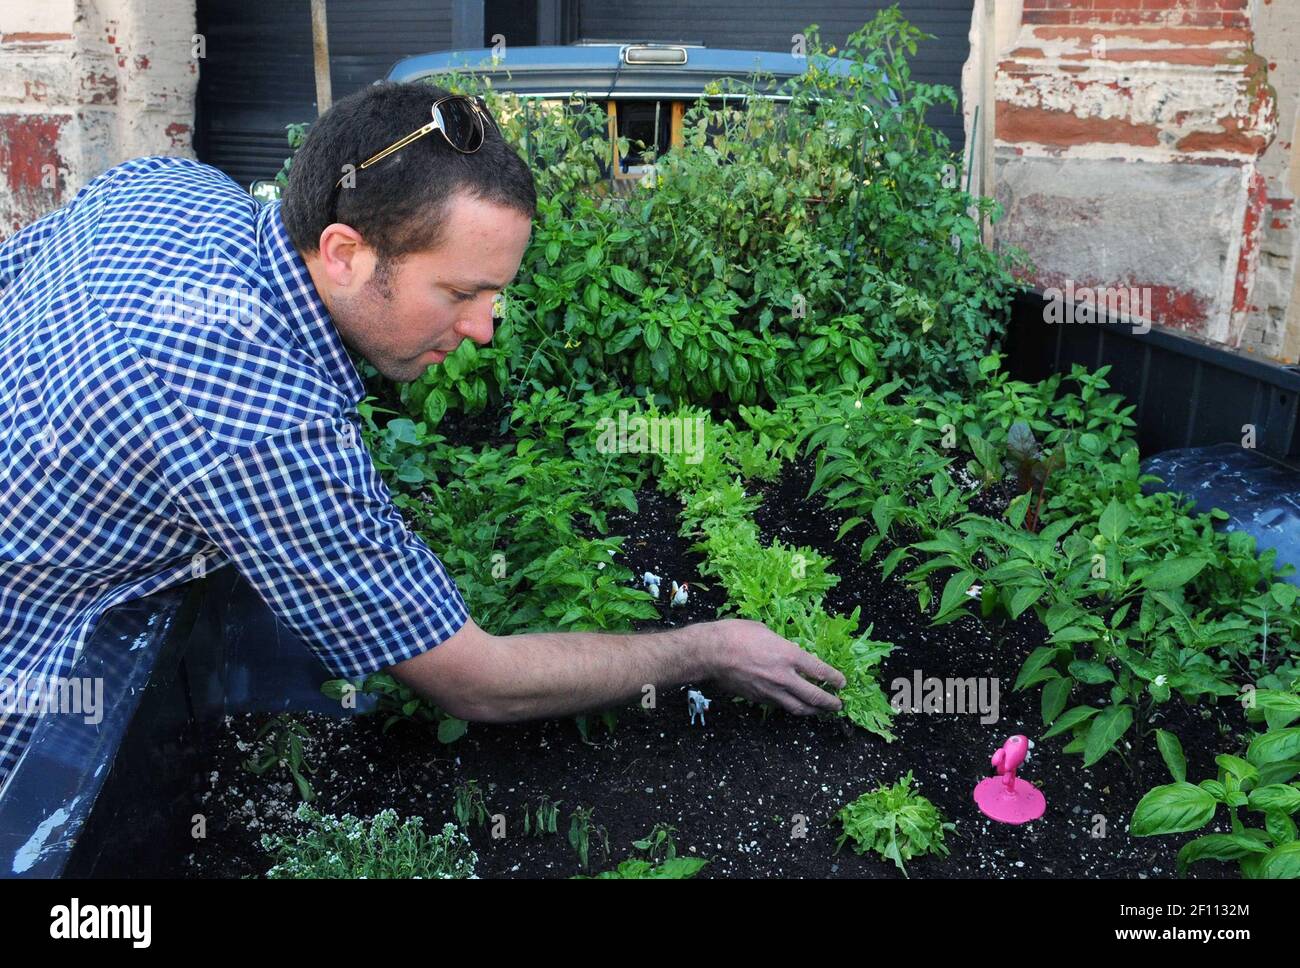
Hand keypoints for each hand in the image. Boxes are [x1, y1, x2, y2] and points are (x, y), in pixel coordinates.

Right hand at [702, 618, 846, 715]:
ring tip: (820, 712)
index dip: (834, 679)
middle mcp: (784, 677)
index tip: (842, 683)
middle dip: (830, 703)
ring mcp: (771, 691)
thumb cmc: (736, 634)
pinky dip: (790, 707)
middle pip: (814, 696)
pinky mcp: (758, 699)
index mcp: (789, 655)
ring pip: (798, 708)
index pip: (820, 671)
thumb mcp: (764, 630)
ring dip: (813, 711)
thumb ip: (780, 644)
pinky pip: (779, 706)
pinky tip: (793, 705)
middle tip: (838, 705)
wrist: (711, 653)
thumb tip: (786, 650)